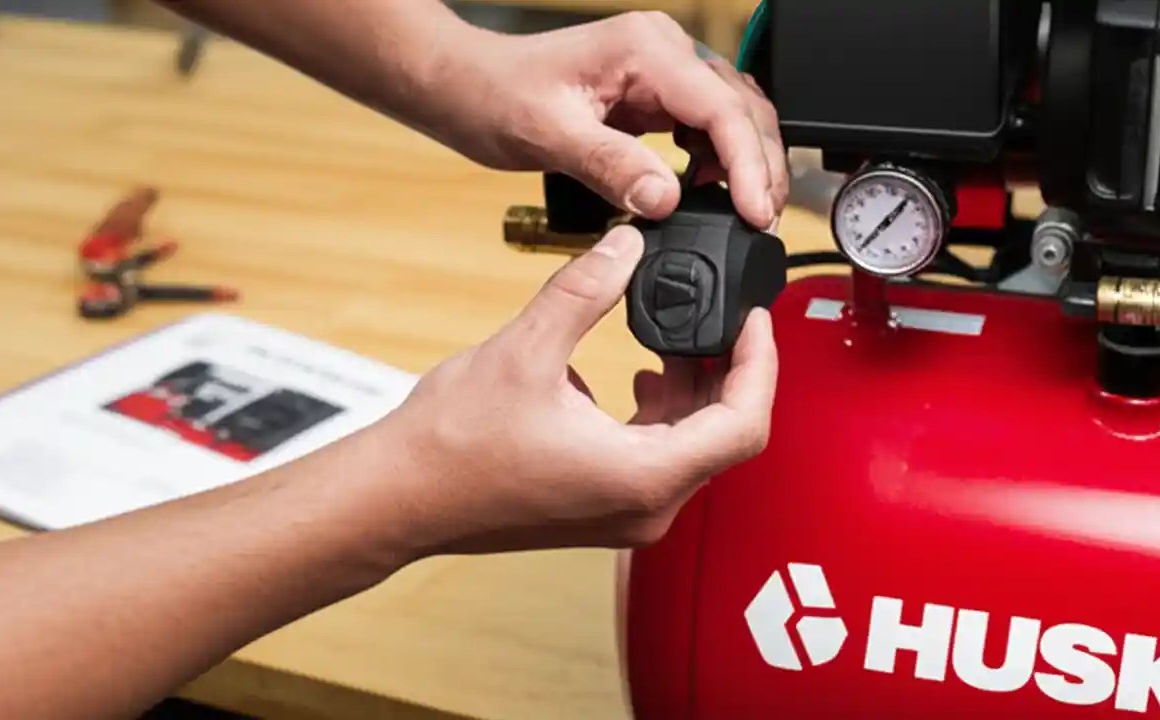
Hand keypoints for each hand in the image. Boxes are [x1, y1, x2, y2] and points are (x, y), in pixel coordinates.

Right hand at [378, 225, 777, 554]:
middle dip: (728, 371)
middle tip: (720, 319)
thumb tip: (627, 246)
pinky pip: (661, 460)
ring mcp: (626, 515)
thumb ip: (586, 290)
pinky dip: (663, 415)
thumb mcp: (526, 349)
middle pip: (727, 436)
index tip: (754, 321)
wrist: (400, 497)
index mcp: (642, 475)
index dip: (760, 364)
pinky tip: (636, 377)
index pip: (744, 423)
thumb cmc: (453, 447)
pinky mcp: (604, 510)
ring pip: (695, 449)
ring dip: (695, 392)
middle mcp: (646, 508)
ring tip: (673, 340)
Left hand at [434, 12, 788, 228]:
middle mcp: (662, 52)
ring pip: (731, 116)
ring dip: (746, 163)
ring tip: (745, 214)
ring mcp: (661, 72)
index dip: (747, 163)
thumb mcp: (548, 134)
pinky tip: (713, 193)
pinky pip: (705, 126)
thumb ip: (611, 166)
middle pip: (742, 108)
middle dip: (760, 166)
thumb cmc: (493, 93)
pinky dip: (719, 160)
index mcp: (644, 49)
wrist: (463, 85)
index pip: (721, 107)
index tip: (753, 211)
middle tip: (760, 222)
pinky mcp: (653, 95)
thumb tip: (666, 199)